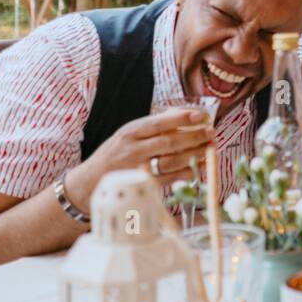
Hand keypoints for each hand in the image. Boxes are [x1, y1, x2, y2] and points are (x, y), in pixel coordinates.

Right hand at [67, 108, 217, 205]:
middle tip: (212, 133)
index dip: (182, 118)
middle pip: (169, 142)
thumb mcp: (128, 134)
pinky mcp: (143, 186)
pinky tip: (200, 166)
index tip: (201, 115)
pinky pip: (170, 179)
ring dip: (194, 155)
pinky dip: (187, 173)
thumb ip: (152, 125)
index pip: (159, 122)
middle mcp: (133, 149)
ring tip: (210, 148)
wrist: (89, 182)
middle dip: (194, 137)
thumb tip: (183, 115)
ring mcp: (137, 169)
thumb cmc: (115, 153)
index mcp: (130, 132)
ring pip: (172, 161)